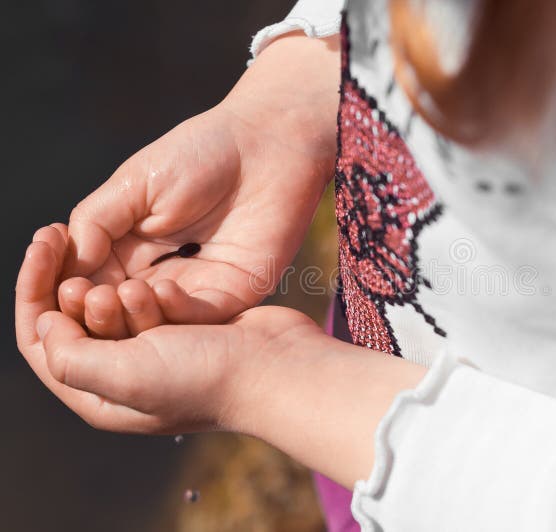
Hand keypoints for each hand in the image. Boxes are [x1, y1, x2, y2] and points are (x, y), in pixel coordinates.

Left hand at [17, 225, 425, 486]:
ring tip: (137, 278)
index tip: (42, 249)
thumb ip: (72, 356)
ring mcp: (157, 352)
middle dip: (73, 285)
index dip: (32, 296)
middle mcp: (124, 376)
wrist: (279, 366)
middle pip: (77, 322)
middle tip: (80, 251)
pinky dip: (150, 286)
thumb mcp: (127, 376)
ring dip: (115, 284)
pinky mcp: (185, 329)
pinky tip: (161, 281)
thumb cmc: (207, 376)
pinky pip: (151, 299)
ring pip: (114, 306)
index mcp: (102, 396)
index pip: (44, 345)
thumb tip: (46, 324)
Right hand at [59, 34, 339, 337]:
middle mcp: (162, 275)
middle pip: (122, 311)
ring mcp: (199, 287)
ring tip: (118, 297)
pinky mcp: (234, 292)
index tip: (61, 288)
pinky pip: (200, 315)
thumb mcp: (134, 184)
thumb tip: (66, 267)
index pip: (93, 283)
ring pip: (158, 322)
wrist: (267, 143)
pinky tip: (160, 291)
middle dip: (100, 311)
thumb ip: (97, 223)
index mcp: (131, 249)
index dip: (75, 290)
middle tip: (87, 300)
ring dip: (134, 315)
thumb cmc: (201, 152)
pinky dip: (178, 309)